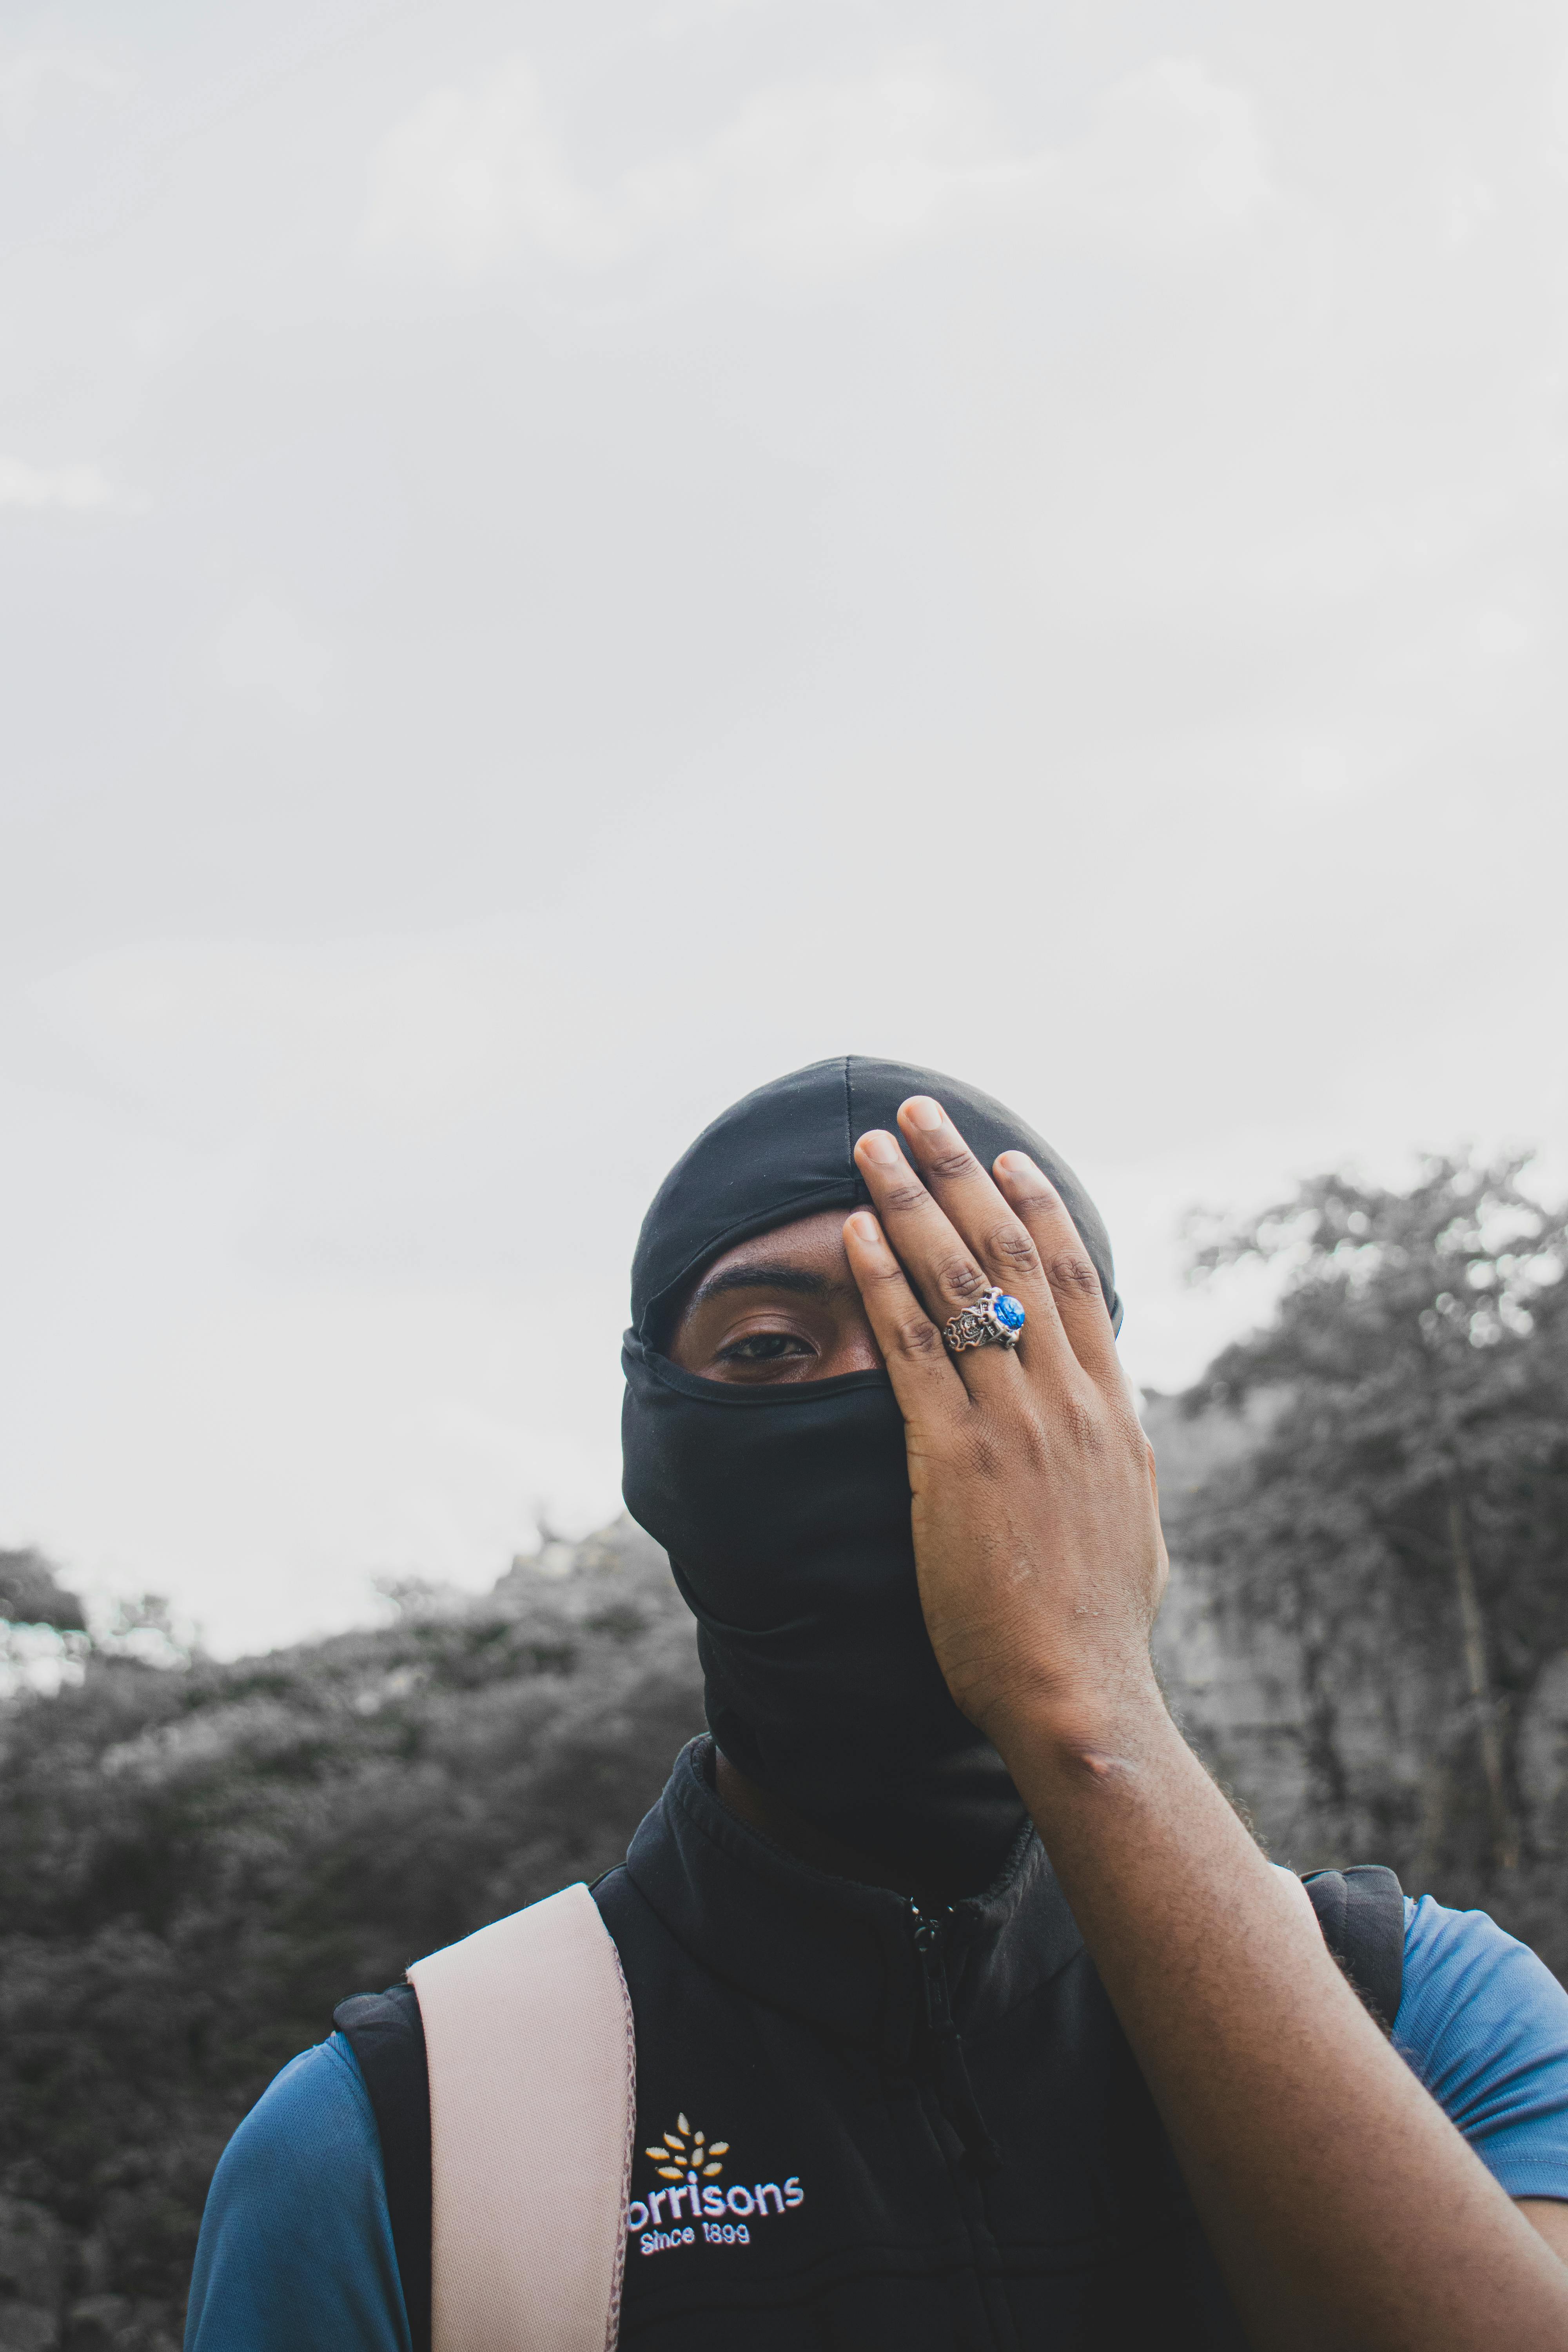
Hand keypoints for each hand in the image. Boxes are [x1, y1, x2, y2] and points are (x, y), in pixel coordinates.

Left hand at [843, 1095, 1167, 1751]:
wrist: (1078, 1692)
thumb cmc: (1099, 1623)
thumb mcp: (1131, 1521)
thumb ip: (1115, 1459)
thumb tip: (1114, 1426)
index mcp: (1113, 1412)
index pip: (1073, 1281)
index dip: (1039, 1208)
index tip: (1006, 1156)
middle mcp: (1065, 1401)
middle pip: (1013, 1256)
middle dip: (960, 1175)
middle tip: (922, 1114)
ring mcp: (1011, 1426)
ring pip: (959, 1285)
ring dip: (908, 1206)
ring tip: (871, 1148)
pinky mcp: (952, 1462)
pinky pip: (912, 1351)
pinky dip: (880, 1284)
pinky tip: (853, 1237)